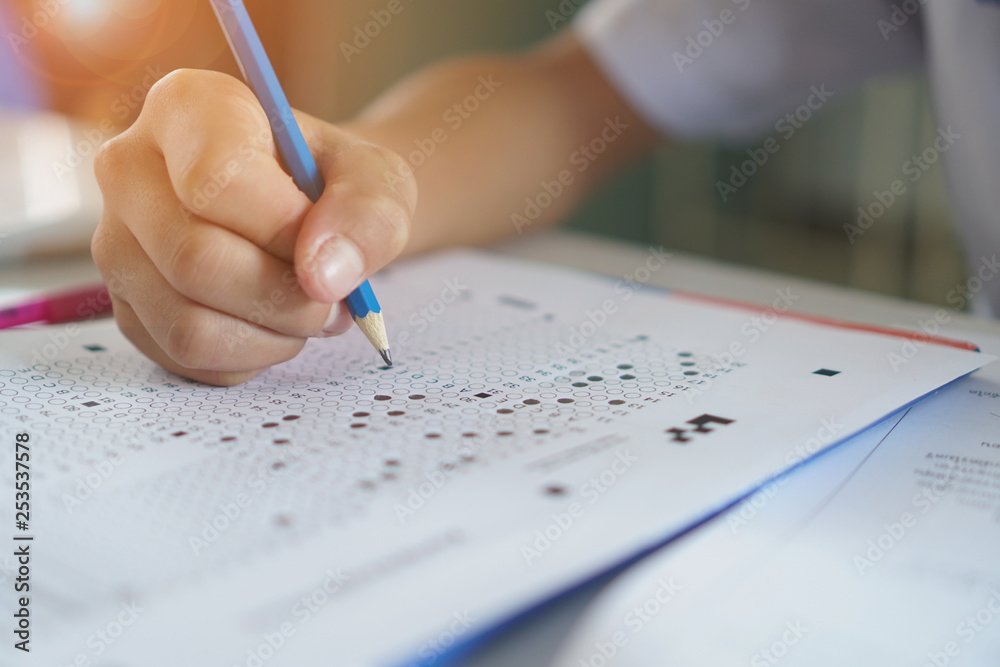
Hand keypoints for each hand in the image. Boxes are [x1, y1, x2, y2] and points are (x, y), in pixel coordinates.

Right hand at [92, 69, 416, 385]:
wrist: (310, 212)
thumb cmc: (334, 184)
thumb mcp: (379, 179)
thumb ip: (369, 214)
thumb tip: (323, 276)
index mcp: (186, 107)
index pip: (215, 182)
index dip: (283, 229)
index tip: (323, 238)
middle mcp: (129, 169)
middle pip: (195, 260)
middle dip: (286, 296)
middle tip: (331, 296)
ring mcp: (115, 242)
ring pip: (186, 324)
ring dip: (272, 334)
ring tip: (306, 310)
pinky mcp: (126, 306)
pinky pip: (184, 357)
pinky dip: (248, 358)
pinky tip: (271, 325)